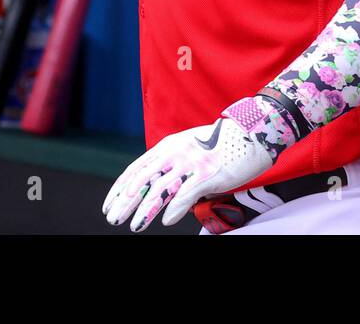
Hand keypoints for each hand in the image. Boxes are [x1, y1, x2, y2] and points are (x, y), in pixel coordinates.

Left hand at [102, 117, 274, 231]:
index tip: (109, 204)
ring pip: (161, 188)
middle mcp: (175, 153)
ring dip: (146, 209)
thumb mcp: (188, 149)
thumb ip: (171, 165)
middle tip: (113, 218)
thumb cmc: (219, 145)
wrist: (250, 133)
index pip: (136, 169)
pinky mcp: (208, 173)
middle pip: (143, 179)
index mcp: (168, 147)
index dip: (120, 188)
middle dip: (126, 201)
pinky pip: (187, 193)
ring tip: (134, 225)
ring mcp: (191, 163)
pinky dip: (175, 208)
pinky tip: (167, 221)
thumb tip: (157, 189)